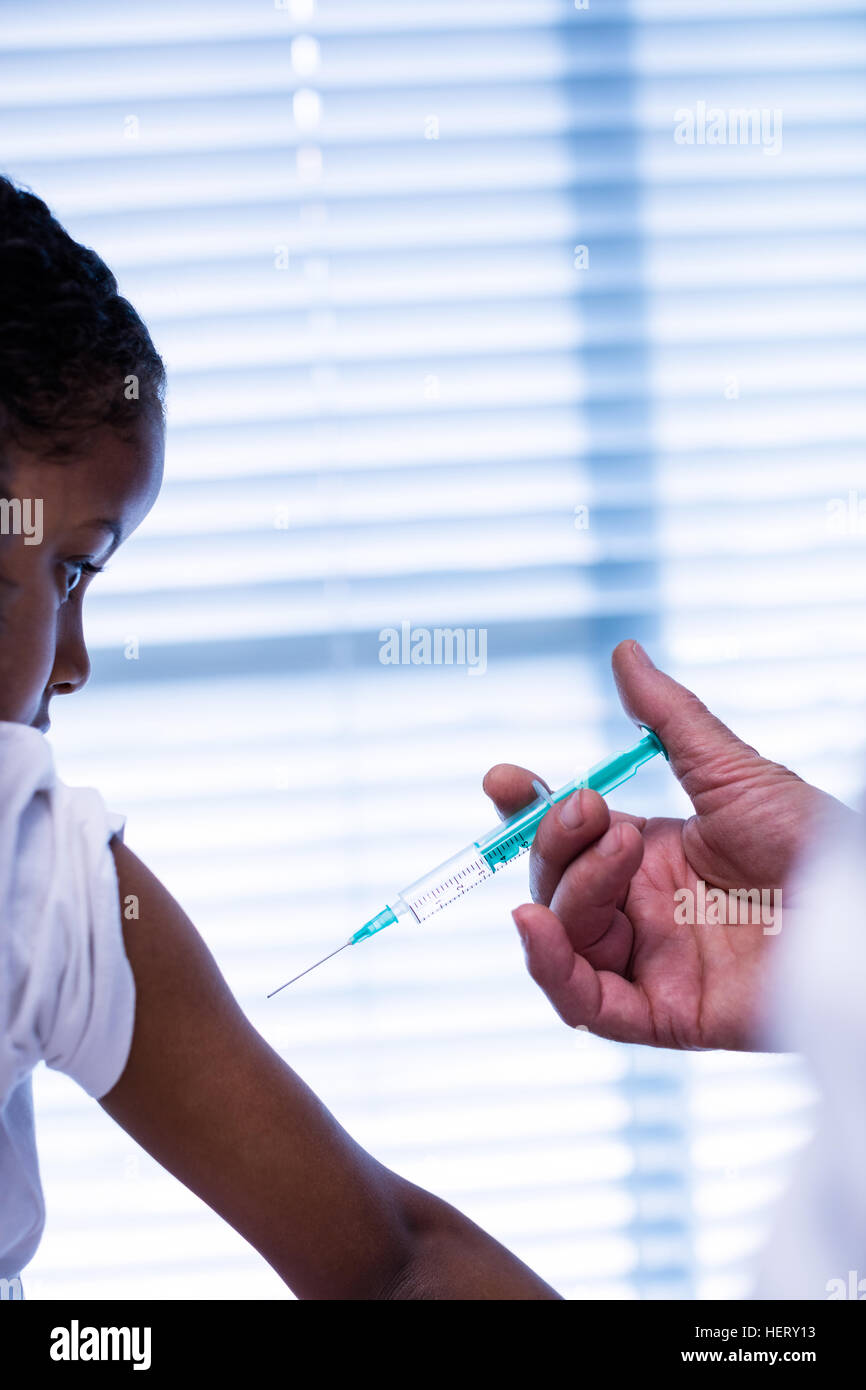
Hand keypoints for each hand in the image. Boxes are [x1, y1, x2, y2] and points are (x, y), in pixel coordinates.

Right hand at [483, 640, 846, 1050]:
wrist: (860, 907)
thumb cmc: (816, 842)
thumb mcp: (733, 773)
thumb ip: (669, 720)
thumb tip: (624, 652)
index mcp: (651, 857)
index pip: (568, 838)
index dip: (528, 811)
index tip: (504, 779)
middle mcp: (642, 911)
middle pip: (557, 882)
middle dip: (556, 839)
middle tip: (593, 807)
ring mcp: (650, 963)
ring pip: (566, 935)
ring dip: (568, 889)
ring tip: (616, 849)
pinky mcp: (664, 1013)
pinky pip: (587, 1004)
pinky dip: (550, 967)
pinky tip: (536, 926)